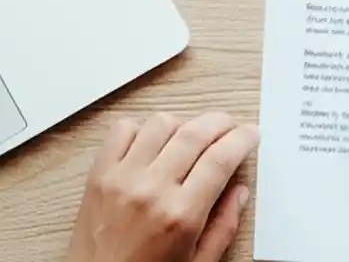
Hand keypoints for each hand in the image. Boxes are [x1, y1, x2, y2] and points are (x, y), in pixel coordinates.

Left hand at [66, 113, 258, 261]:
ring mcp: (122, 178)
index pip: (220, 160)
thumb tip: (240, 191)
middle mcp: (151, 190)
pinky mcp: (99, 173)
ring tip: (192, 134)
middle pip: (195, 133)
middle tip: (230, 125)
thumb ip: (223, 227)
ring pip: (161, 124)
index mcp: (181, 216)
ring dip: (183, 122)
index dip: (241, 140)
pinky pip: (122, 130)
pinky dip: (142, 127)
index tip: (249, 134)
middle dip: (220, 122)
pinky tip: (152, 141)